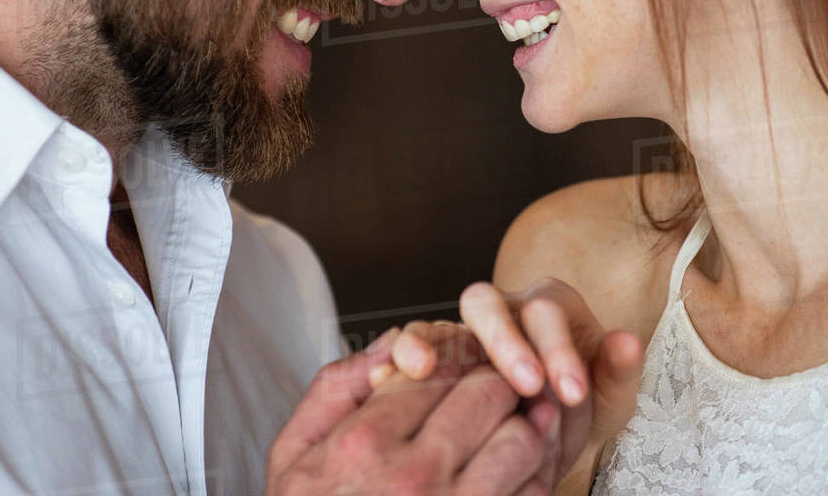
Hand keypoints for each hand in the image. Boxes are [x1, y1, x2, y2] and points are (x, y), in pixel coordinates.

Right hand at [266, 326, 562, 495]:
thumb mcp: (292, 455)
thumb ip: (336, 388)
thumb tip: (389, 345)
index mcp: (364, 444)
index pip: (436, 368)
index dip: (454, 360)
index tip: (456, 368)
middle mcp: (413, 477)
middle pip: (488, 393)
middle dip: (491, 384)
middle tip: (487, 392)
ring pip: (523, 439)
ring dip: (520, 428)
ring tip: (505, 429)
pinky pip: (534, 492)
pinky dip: (535, 473)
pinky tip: (517, 469)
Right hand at [381, 279, 643, 492]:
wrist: (549, 432)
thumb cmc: (578, 406)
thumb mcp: (608, 398)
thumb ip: (618, 369)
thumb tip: (626, 341)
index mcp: (547, 307)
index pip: (546, 312)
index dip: (558, 349)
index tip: (572, 390)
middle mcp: (501, 311)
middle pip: (487, 303)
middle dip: (503, 343)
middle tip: (525, 386)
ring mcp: (461, 334)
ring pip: (438, 321)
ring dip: (429, 344)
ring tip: (422, 370)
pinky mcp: (431, 359)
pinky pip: (407, 350)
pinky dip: (394, 357)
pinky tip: (386, 378)